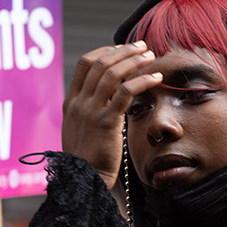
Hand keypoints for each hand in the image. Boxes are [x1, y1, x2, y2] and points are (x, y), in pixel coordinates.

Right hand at [61, 41, 161, 189]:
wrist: (83, 180)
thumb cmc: (87, 160)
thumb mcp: (81, 130)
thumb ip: (91, 111)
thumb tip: (109, 97)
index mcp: (71, 102)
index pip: (85, 63)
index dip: (105, 51)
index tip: (122, 49)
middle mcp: (79, 102)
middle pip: (100, 63)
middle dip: (123, 51)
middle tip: (142, 46)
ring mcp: (90, 111)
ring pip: (113, 73)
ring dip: (134, 61)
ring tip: (151, 56)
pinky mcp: (106, 122)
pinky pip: (125, 93)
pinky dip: (142, 81)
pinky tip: (156, 78)